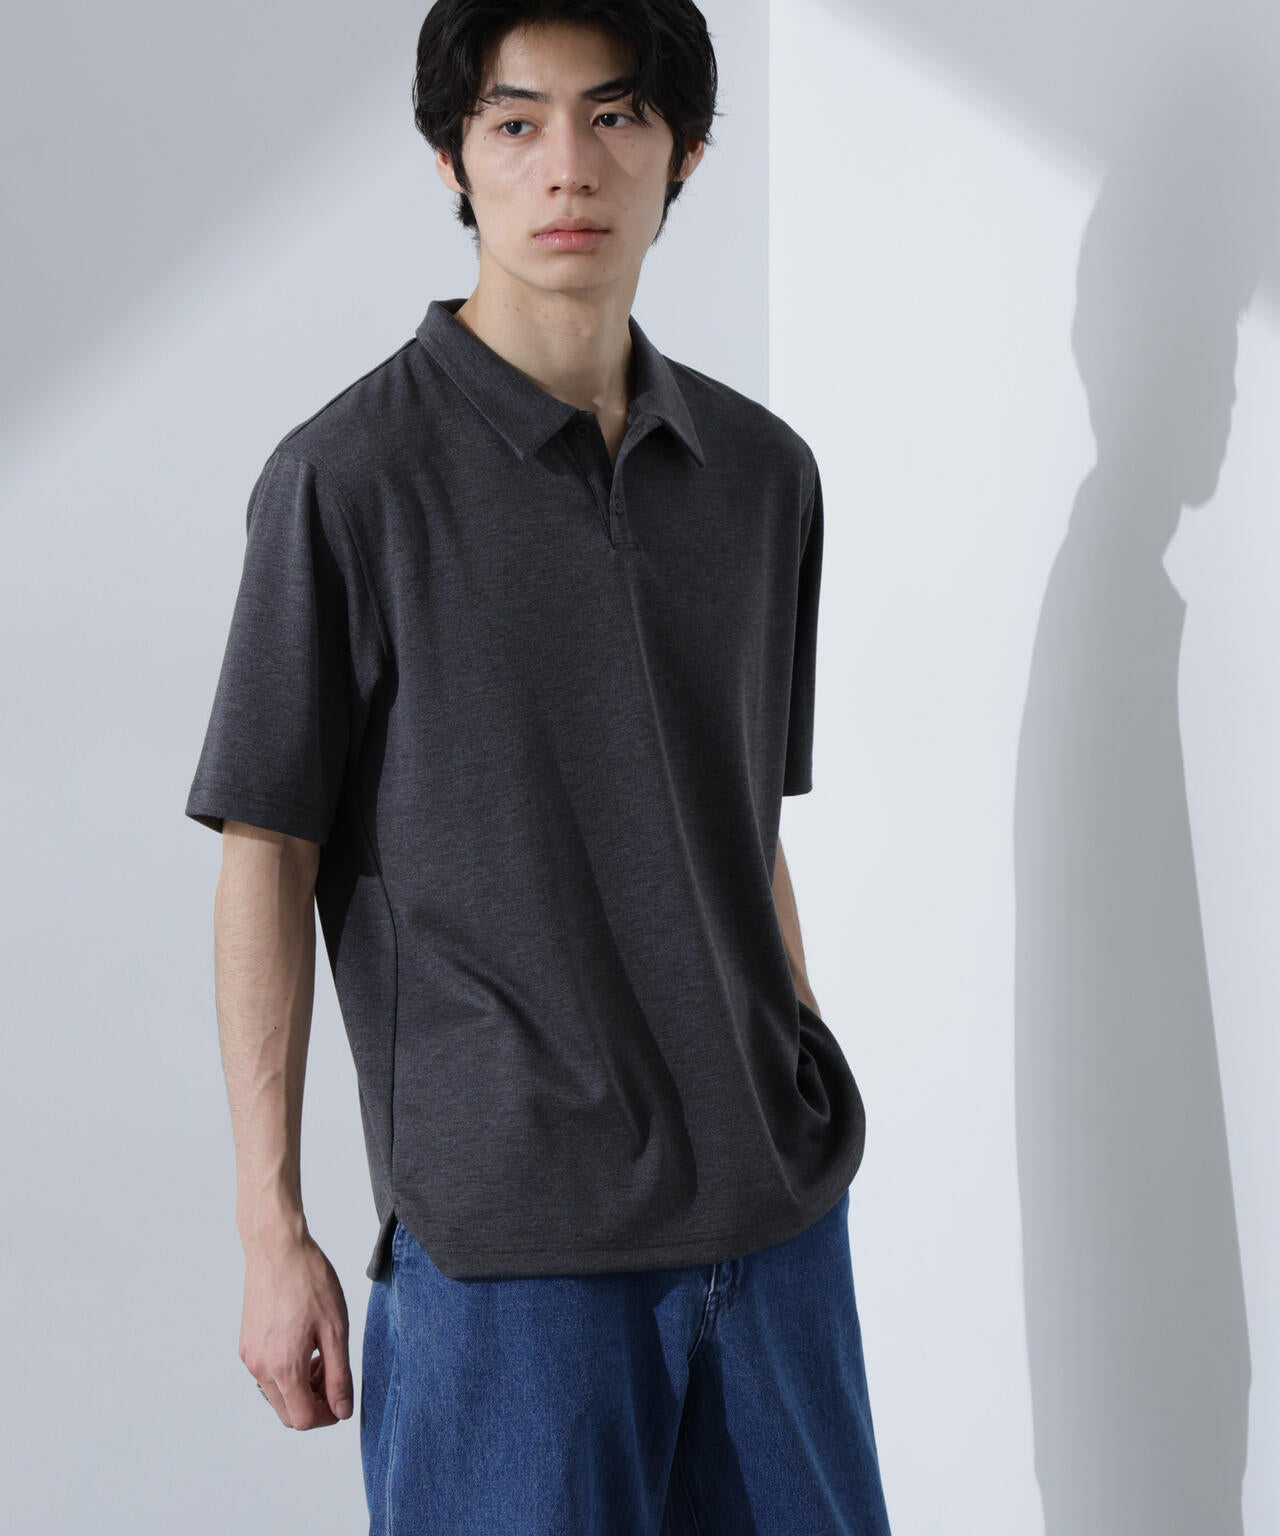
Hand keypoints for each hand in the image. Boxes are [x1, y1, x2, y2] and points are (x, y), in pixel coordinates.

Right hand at [239, 1227, 353, 1429]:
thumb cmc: (309, 1281)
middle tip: (333, 1372)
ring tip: (321, 1353)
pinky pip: (267, 1373)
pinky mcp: (246, 1343)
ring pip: (277, 1393)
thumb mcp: (336, 1329)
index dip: (327, 1416)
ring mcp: (249, 1356)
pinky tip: (304, 1342)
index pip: (303, 1420)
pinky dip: (287, 1371)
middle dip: (315, 1402)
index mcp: (283, 1367)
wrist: (276, 1247)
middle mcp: (259, 1368)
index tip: (342, 1397)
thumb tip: (342, 1411)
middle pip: (288, 1412)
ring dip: (301, 1387)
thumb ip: (339, 1375)